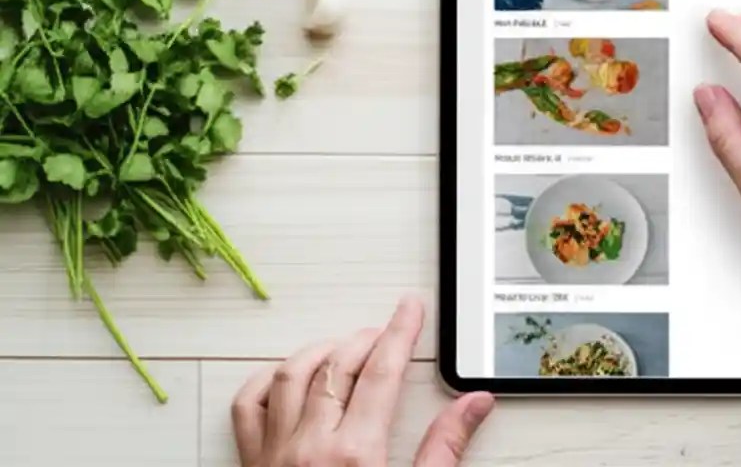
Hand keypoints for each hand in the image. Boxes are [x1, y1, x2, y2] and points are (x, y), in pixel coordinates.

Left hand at [231, 296, 494, 466]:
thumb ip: (445, 448)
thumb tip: (473, 405)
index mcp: (356, 454)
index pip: (382, 371)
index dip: (400, 331)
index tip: (410, 308)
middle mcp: (310, 446)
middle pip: (338, 364)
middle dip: (367, 337)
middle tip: (387, 330)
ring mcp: (274, 454)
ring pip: (291, 374)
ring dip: (321, 351)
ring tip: (343, 348)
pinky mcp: (250, 466)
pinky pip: (248, 406)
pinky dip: (267, 381)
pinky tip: (288, 378)